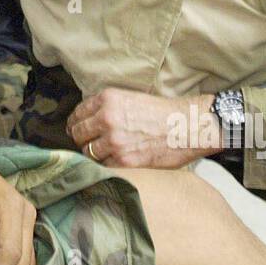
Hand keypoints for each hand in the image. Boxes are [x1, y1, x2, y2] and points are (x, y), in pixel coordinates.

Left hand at [67, 88, 219, 168]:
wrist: (189, 126)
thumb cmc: (163, 112)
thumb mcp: (131, 98)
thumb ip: (107, 107)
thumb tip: (87, 121)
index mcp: (108, 99)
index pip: (78, 113)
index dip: (76, 122)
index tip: (77, 128)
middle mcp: (107, 118)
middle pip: (77, 133)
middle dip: (82, 139)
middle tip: (90, 142)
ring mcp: (114, 141)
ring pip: (88, 152)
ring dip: (95, 154)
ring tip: (107, 152)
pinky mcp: (124, 161)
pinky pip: (104, 166)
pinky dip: (108, 165)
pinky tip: (118, 160)